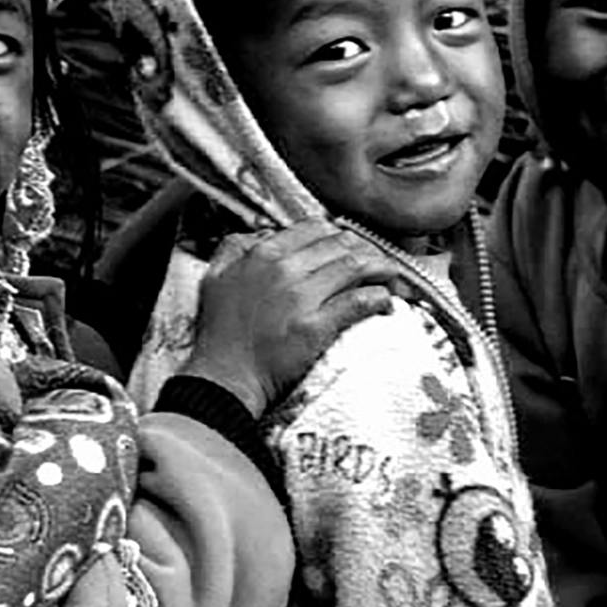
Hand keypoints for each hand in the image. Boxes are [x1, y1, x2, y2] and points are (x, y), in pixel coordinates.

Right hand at [178, 224, 410, 415]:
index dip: (338, 235)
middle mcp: (284, 269)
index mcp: (262, 254)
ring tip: (391, 279)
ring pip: (356, 267)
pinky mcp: (316, 326)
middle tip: (378, 264)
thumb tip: (262, 233)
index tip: (349, 247)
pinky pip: (359, 302)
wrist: (224, 378)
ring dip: (381, 270)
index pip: (315, 228)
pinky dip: (379, 298)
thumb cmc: (219, 333)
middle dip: (366, 250)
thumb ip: (235, 247)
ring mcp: (302, 297)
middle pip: (341, 244)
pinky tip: (385, 302)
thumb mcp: (214, 277)